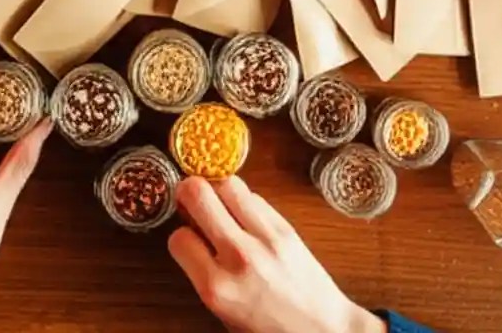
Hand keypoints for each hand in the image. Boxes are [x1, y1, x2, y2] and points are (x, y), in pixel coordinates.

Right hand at [168, 177, 384, 332]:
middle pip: (198, 194)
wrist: (323, 328)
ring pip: (228, 183)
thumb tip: (191, 234)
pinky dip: (244, 200)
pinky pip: (255, 196)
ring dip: (218, 188)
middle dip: (188, 191)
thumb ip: (203, 274)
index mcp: (217, 288)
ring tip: (219, 202)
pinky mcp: (287, 228)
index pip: (178, 238)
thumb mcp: (224, 312)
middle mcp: (238, 257)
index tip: (187, 237)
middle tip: (191, 199)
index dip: (180, 235)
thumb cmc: (271, 328)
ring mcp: (265, 238)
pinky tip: (245, 215)